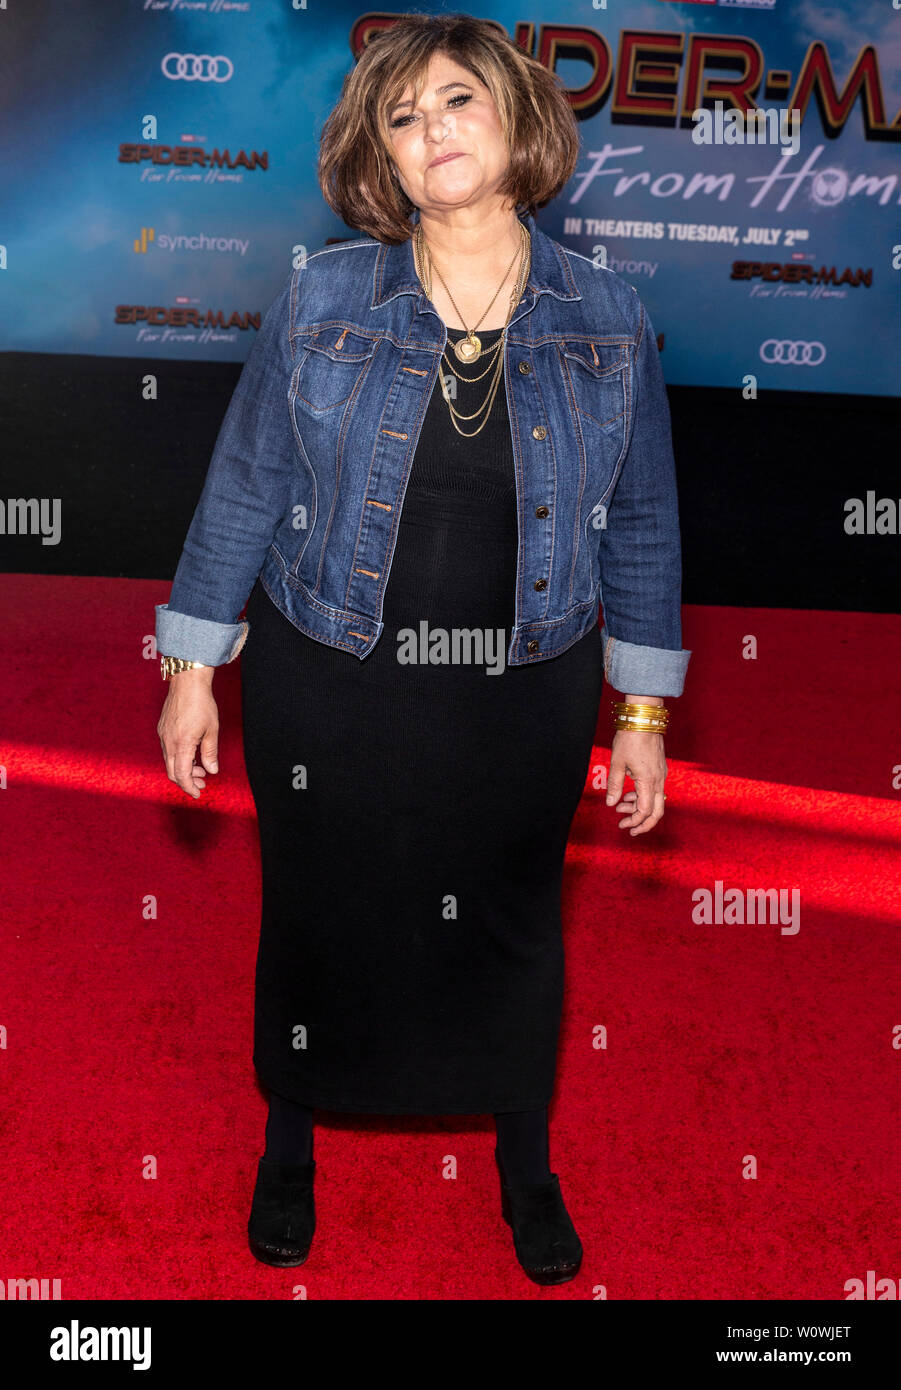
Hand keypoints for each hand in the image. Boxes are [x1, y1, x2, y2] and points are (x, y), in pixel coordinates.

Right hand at [157, 669, 218, 799]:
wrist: (187, 682)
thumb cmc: (202, 703)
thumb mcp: (212, 730)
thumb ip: (210, 753)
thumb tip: (212, 770)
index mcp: (182, 744)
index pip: (182, 775)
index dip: (189, 788)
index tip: (198, 794)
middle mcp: (168, 742)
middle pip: (173, 772)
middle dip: (187, 782)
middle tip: (202, 783)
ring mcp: (163, 735)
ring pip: (169, 762)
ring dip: (183, 769)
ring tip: (200, 770)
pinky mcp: (162, 729)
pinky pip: (168, 751)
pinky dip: (178, 758)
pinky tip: (191, 755)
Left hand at [605, 729, 666, 834]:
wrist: (644, 718)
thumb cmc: (630, 738)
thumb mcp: (617, 763)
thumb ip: (614, 785)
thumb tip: (611, 803)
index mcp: (648, 781)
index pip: (645, 811)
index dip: (634, 821)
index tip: (621, 825)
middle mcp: (659, 780)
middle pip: (657, 812)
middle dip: (643, 823)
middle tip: (629, 829)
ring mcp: (661, 774)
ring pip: (656, 801)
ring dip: (639, 808)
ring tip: (620, 807)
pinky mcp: (659, 769)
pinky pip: (655, 790)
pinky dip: (643, 796)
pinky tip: (628, 794)